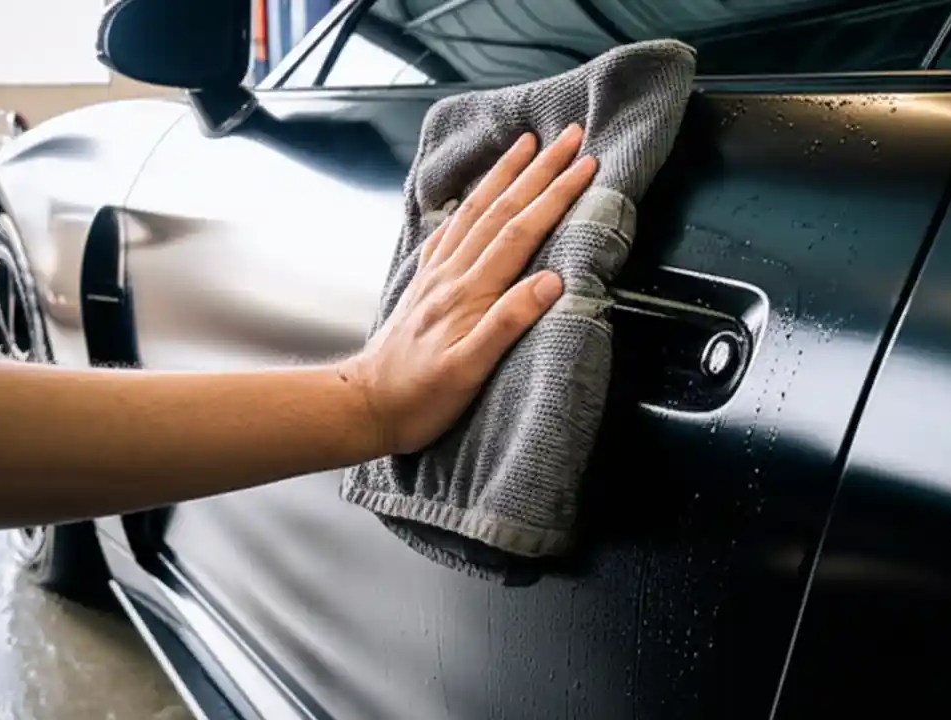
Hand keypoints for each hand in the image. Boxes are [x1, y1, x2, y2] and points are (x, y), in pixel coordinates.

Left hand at [341, 124, 596, 455]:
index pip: (521, 232)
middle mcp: (452, 275)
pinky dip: (470, 203)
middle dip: (539, 169)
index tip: (584, 166)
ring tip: (526, 144)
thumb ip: (509, 322)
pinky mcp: (425, 283)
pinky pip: (451, 229)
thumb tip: (552, 282)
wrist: (366, 404)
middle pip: (502, 209)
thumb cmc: (421, 396)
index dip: (556, 196)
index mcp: (469, 293)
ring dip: (505, 174)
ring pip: (476, 211)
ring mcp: (436, 275)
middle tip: (567, 136)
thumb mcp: (470, 370)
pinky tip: (475, 194)